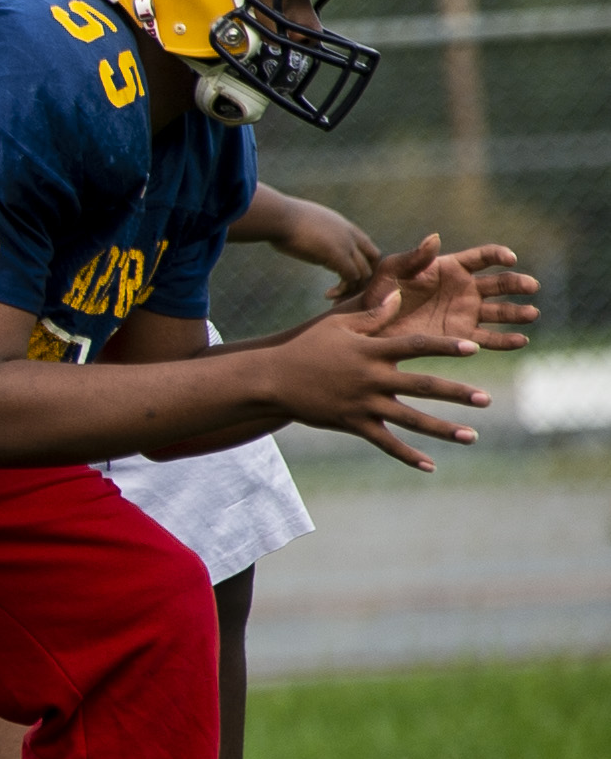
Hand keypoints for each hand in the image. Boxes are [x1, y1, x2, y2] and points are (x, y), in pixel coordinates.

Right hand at [259, 191, 384, 302]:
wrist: (277, 215)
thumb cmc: (279, 219)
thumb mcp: (303, 224)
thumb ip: (314, 235)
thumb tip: (306, 243)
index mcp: (342, 225)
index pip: (366, 246)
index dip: (360, 263)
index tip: (343, 276)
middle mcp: (349, 234)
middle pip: (374, 259)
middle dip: (364, 278)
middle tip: (346, 291)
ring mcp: (346, 244)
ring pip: (365, 272)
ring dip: (351, 289)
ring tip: (334, 298)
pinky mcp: (338, 255)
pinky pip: (351, 278)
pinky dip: (342, 290)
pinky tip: (327, 295)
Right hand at [268, 240, 529, 469]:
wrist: (272, 378)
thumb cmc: (305, 346)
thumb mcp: (337, 323)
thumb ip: (373, 313)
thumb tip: (400, 292)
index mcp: (371, 351)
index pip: (415, 346)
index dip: (445, 347)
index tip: (473, 348)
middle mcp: (372, 378)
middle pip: (422, 386)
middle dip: (456, 393)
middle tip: (486, 399)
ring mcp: (363, 404)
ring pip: (411, 419)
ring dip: (443, 429)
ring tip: (472, 436)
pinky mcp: (353, 424)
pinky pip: (385, 442)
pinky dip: (407, 455)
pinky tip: (430, 465)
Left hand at [356, 234, 540, 356]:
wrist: (371, 324)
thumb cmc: (378, 292)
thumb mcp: (392, 271)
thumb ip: (414, 257)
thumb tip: (435, 238)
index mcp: (449, 268)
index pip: (482, 258)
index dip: (498, 255)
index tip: (510, 258)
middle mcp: (464, 289)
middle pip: (500, 284)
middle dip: (517, 284)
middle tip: (531, 286)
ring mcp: (466, 313)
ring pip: (500, 312)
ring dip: (518, 313)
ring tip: (531, 314)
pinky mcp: (462, 336)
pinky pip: (490, 338)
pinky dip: (507, 341)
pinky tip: (521, 340)